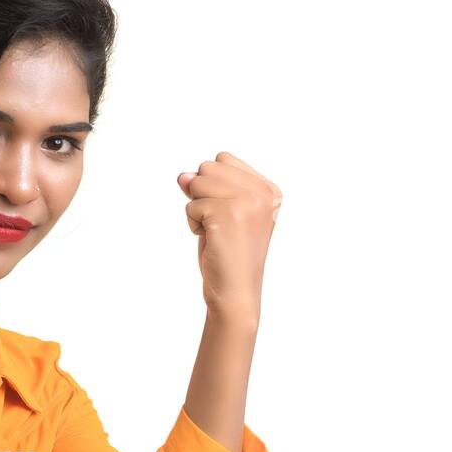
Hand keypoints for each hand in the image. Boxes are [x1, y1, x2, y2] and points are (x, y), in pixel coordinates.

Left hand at [177, 151, 281, 324]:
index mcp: (269, 190)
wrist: (235, 291)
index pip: (224, 160)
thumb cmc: (228, 256)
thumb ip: (207, 189)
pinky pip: (191, 205)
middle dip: (203, 195)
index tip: (227, 214)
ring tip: (216, 232)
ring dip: (197, 209)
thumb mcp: (221, 215)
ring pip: (198, 182)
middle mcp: (262, 192)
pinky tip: (211, 240)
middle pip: (209, 167)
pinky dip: (193, 224)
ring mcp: (247, 201)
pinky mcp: (227, 212)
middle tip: (219, 225)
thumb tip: (183, 176)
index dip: (212, 185)